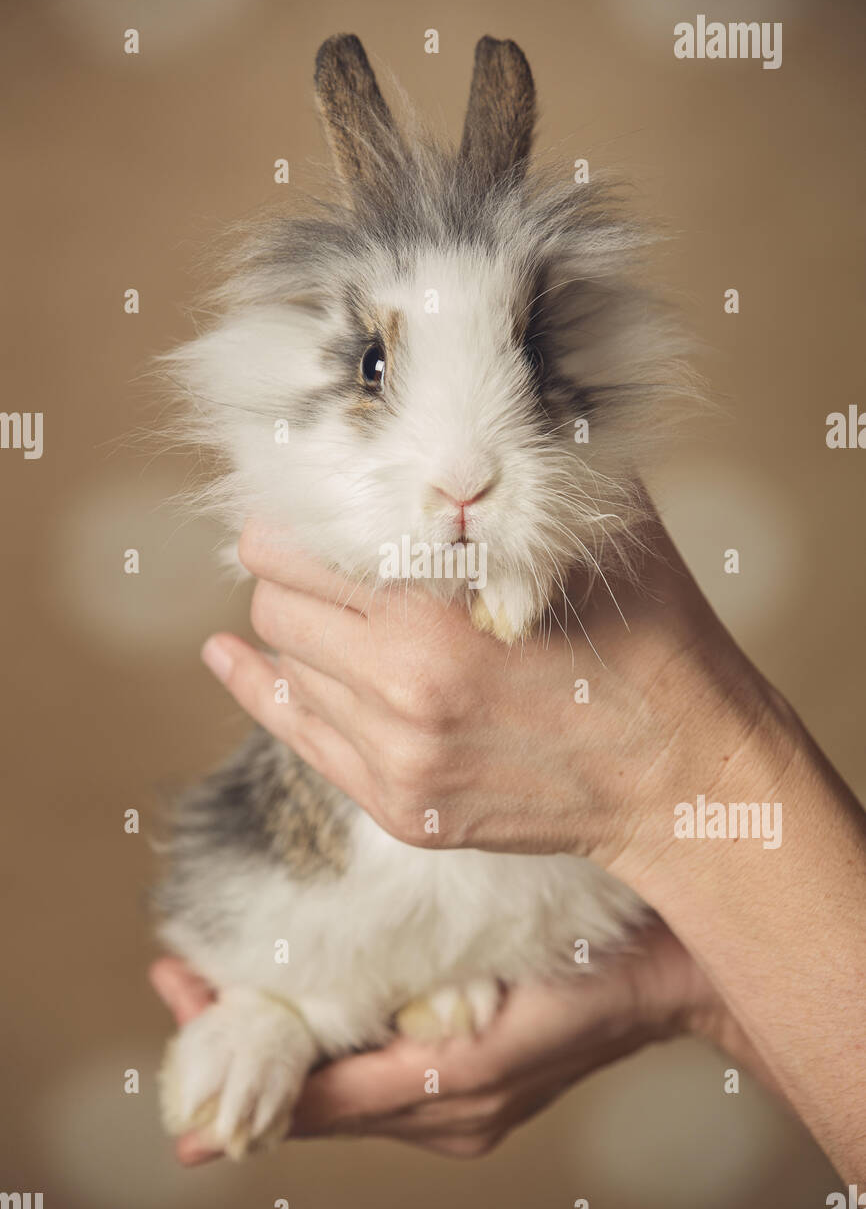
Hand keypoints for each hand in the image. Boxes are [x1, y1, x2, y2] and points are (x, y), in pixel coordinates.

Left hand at [152, 922, 760, 1165]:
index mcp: (431, 1106)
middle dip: (242, 1024)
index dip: (231, 1044)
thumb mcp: (475, 1053)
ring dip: (281, 1013)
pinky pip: (379, 1036)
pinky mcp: (467, 1042)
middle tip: (177, 972)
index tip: (174, 991)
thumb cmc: (585, 1002)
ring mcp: (451, 1070)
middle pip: (313, 1070)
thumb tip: (269, 1118)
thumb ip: (371, 1089)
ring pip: (340, 1050)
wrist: (672, 975)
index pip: (303, 1091)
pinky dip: (332, 1010)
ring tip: (218, 971)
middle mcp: (433, 1098)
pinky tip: (304, 971)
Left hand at [199, 515, 781, 866]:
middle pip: (275, 608)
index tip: (303, 509)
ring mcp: (397, 760)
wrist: (687, 776)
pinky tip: (235, 660)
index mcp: (436, 612)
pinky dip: (265, 689)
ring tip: (336, 606)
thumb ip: (531, 462)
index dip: (290, 521)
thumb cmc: (654, 642)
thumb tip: (480, 400)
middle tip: (318, 554)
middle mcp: (401, 691)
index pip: (293, 551)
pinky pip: (298, 737)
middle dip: (288, 573)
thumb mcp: (605, 527)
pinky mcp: (402, 808)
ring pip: (285, 670)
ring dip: (299, 631)